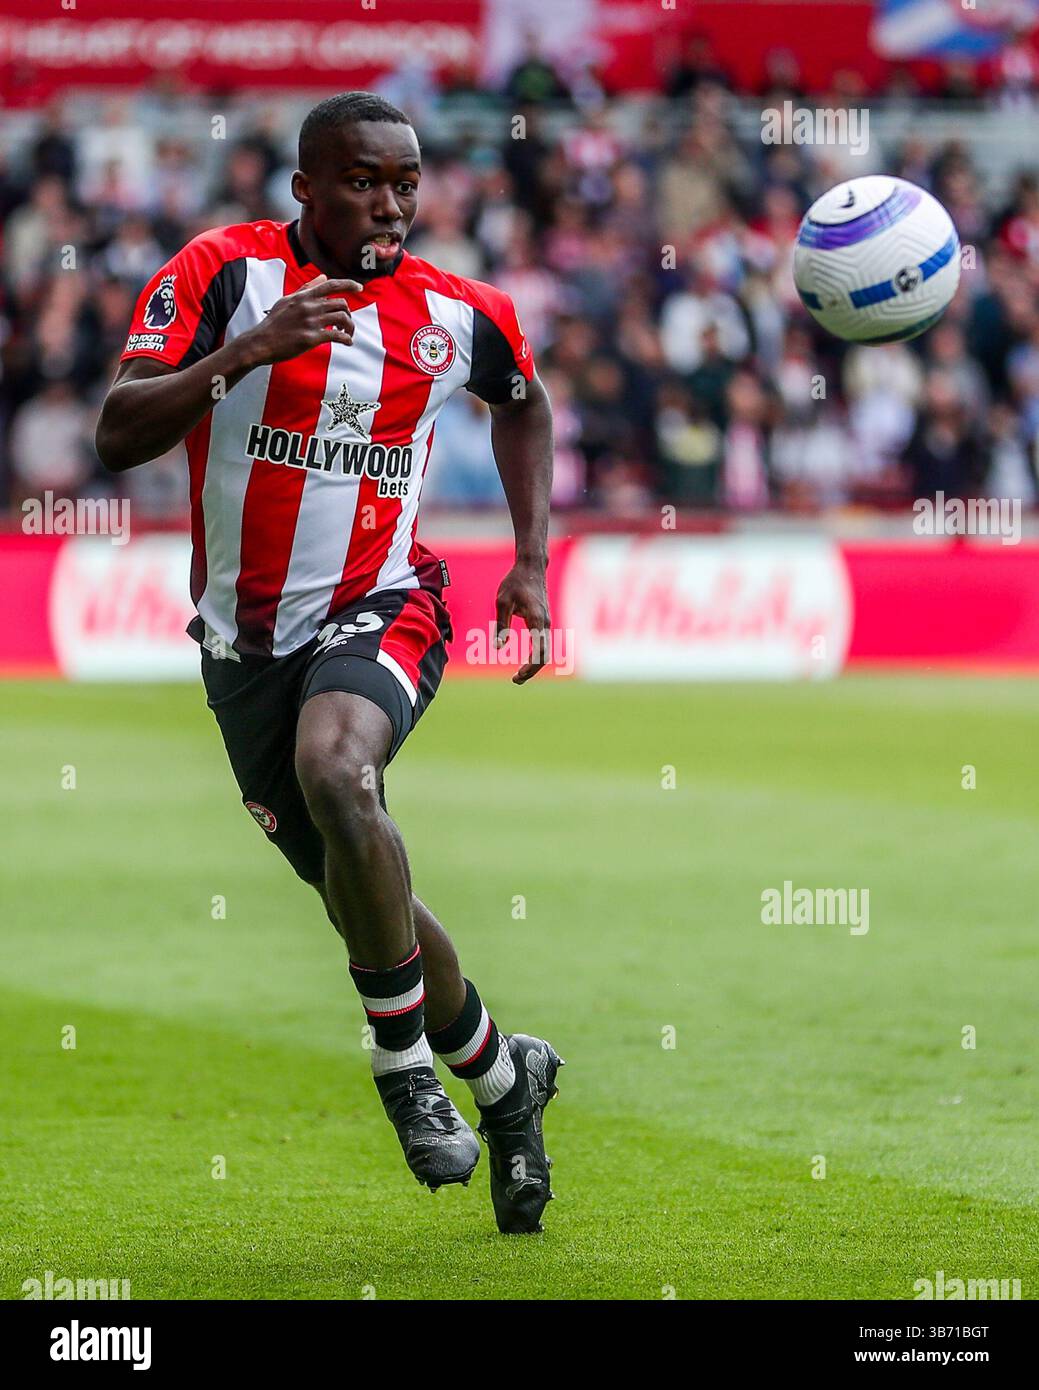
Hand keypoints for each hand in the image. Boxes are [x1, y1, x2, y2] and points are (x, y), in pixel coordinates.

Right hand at [242, 274, 361, 364]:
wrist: (260, 342)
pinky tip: (347, 343)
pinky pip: (337, 336)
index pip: (331, 284)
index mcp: (304, 296)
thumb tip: (322, 277)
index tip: (360, 287)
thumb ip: (306, 289)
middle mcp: (309, 306)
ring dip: (349, 328)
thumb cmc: (274, 323)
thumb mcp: (288, 300)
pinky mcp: (311, 338)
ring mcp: (311, 321)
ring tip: (346, 334)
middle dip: (348, 314)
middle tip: (345, 324)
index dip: (349, 284)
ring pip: (343, 318)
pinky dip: (346, 340)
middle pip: (342, 304)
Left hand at [495, 559, 549, 683]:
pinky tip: (526, 660)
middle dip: (532, 671)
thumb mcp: (502, 602)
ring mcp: (547, 623)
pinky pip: (543, 643)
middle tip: (515, 680)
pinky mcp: (544, 621)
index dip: (530, 667)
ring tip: (519, 675)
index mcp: (537, 620)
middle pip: (545, 656)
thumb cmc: (515, 582)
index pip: (538, 651)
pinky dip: (536, 655)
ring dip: (534, 664)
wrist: (531, 567)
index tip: (517, 676)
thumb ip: (501, 625)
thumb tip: (498, 647)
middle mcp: (545, 623)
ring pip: (545, 651)